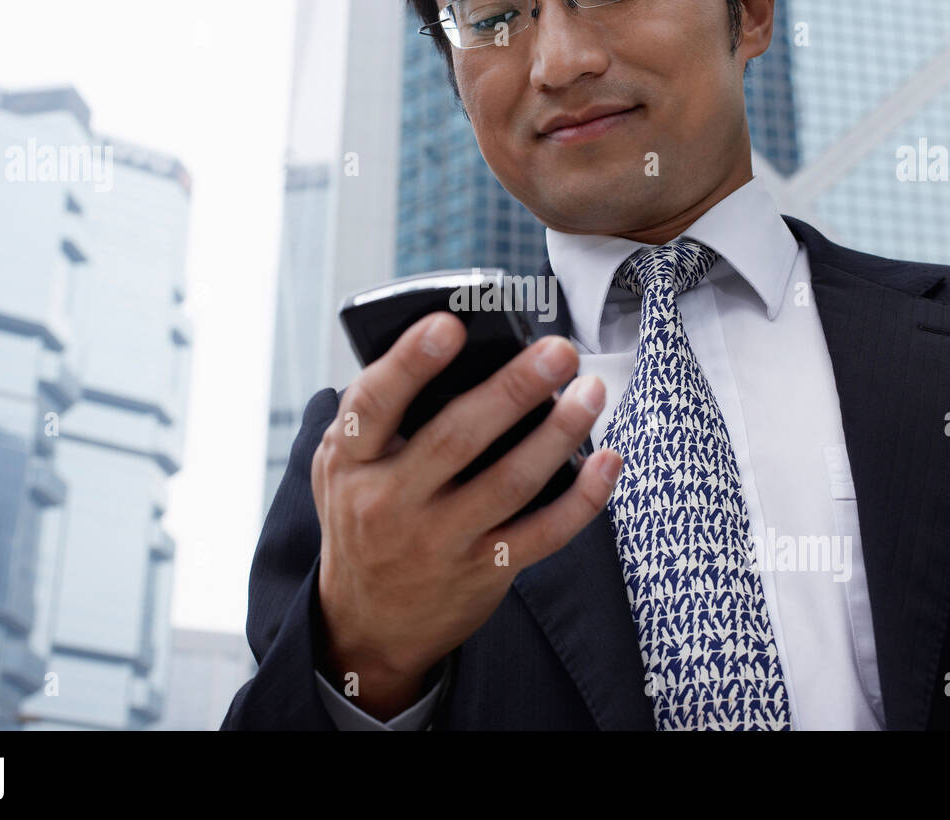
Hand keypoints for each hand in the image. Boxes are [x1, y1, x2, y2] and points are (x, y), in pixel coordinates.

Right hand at [311, 311, 621, 719]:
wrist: (368, 623)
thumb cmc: (363, 517)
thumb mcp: (343, 468)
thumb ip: (375, 416)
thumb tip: (456, 351)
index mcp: (351, 462)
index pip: (373, 405)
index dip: (409, 363)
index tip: (449, 325)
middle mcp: (390, 503)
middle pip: (457, 439)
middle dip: (514, 389)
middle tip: (559, 351)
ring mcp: (439, 541)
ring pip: (511, 482)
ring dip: (559, 433)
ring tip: (591, 391)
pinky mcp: (483, 571)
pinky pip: (543, 533)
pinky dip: (583, 499)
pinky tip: (606, 461)